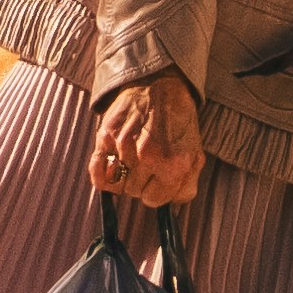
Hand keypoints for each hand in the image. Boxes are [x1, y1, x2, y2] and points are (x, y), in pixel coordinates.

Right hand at [88, 70, 205, 210]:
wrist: (160, 86)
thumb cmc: (177, 123)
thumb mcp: (195, 154)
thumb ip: (186, 186)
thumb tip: (171, 205)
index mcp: (174, 164)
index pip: (154, 201)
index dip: (156, 192)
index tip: (157, 180)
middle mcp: (149, 156)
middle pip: (134, 192)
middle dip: (141, 183)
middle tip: (147, 165)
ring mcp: (125, 146)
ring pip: (116, 184)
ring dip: (124, 175)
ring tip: (134, 158)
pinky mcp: (107, 135)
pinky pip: (97, 170)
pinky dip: (101, 173)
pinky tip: (111, 165)